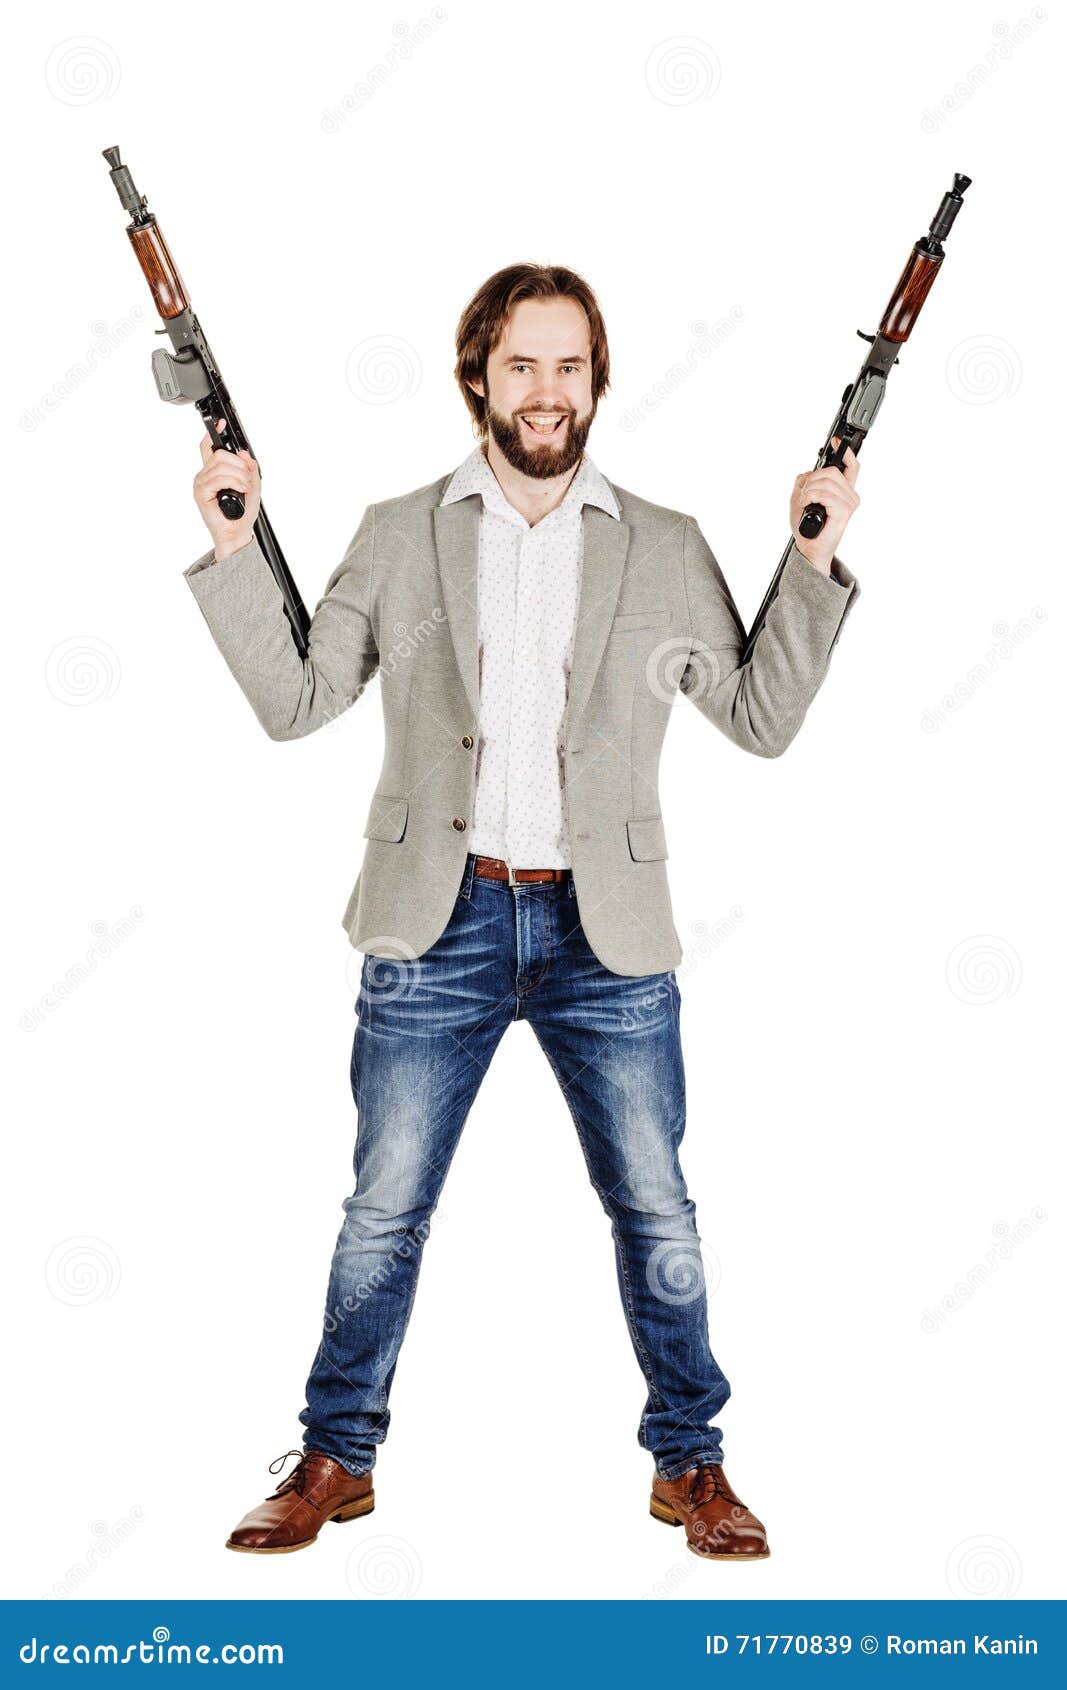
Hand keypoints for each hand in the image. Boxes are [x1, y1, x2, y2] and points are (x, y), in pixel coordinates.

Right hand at [193, 421, 260, 560]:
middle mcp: (205, 475)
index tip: (221, 423)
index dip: (213, 433)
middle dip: (239, 464)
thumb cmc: (242, 512)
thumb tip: (243, 453)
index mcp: (215, 471)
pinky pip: (218, 477)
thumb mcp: (253, 485)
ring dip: (239, 475)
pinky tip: (240, 489)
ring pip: (221, 465)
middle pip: (219, 454)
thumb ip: (250, 468)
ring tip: (245, 487)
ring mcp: (202, 483)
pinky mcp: (201, 493)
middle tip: (248, 479)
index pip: (208, 447)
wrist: (237, 533)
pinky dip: (234, 481)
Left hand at [789, 436, 859, 575]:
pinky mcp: (844, 511)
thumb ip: (805, 482)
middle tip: (804, 495)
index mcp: (842, 491)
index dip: (844, 451)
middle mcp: (849, 495)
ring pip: (826, 481)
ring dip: (809, 490)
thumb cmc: (808, 527)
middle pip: (831, 471)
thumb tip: (810, 471)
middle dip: (812, 480)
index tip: (835, 441)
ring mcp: (849, 503)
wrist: (809, 547)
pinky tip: (808, 507)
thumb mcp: (800, 498)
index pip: (851, 466)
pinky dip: (811, 497)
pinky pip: (825, 493)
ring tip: (805, 503)